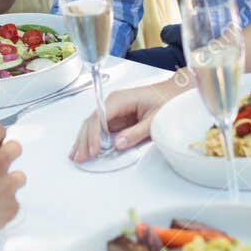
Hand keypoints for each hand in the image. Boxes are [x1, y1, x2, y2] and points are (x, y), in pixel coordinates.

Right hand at [69, 70, 188, 161]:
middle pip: (92, 121)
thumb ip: (136, 133)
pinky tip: (85, 147)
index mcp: (120, 99)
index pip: (100, 118)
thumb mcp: (155, 120)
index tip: (93, 151)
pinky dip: (92, 138)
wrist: (174, 93)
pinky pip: (100, 128)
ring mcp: (113, 109)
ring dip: (84, 140)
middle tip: (79, 157)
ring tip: (76, 155)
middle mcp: (113, 102)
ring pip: (93, 125)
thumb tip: (117, 144)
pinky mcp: (116, 116)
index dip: (94, 136)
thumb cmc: (166, 101)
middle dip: (84, 140)